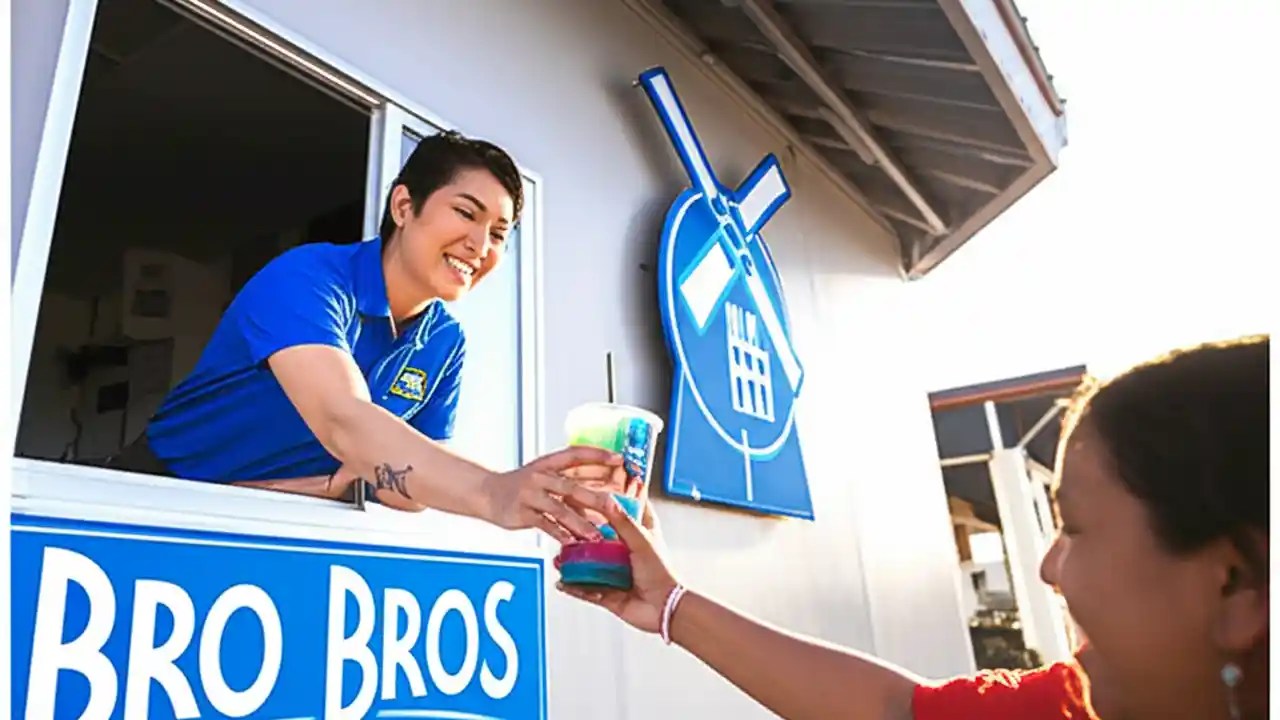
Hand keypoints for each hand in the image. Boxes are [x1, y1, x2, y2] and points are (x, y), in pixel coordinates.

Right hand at [480, 446, 621, 541]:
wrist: (488, 493)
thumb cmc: (524, 486)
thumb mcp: (546, 477)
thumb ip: (572, 483)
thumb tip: (605, 491)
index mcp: (549, 463)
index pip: (576, 454)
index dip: (597, 455)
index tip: (619, 458)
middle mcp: (540, 476)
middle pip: (571, 486)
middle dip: (595, 497)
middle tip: (616, 507)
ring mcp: (530, 495)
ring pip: (559, 509)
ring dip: (580, 523)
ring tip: (597, 536)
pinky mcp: (522, 513)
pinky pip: (545, 525)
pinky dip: (560, 535)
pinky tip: (572, 543)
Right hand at [557, 498, 679, 633]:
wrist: (664, 608)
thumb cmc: (662, 573)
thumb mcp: (642, 541)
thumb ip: (623, 522)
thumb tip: (607, 500)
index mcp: (640, 533)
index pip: (627, 508)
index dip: (614, 498)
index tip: (596, 488)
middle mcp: (625, 550)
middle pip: (600, 535)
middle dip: (582, 532)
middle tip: (565, 523)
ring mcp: (614, 571)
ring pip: (589, 562)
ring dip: (573, 560)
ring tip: (558, 556)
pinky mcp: (607, 592)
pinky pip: (585, 588)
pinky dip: (573, 586)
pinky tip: (562, 582)